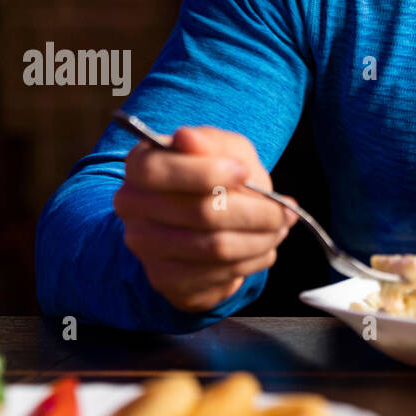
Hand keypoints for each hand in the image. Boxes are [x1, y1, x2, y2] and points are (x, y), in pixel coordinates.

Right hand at [113, 126, 296, 313]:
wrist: (206, 223)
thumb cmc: (217, 177)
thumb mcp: (223, 150)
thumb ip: (212, 143)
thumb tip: (188, 138)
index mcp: (140, 166)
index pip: (160, 172)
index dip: (209, 173)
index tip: (245, 173)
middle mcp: (132, 205)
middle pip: (200, 213)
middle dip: (255, 213)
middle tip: (283, 211)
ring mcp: (145, 245)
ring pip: (214, 248)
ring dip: (260, 240)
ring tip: (279, 229)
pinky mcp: (165, 278)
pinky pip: (217, 275)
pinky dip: (252, 261)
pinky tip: (263, 249)